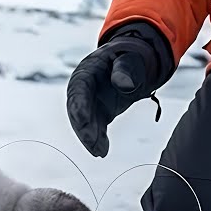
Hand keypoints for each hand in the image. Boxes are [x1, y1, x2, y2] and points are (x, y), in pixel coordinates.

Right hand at [66, 22, 170, 157]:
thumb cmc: (131, 58)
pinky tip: (103, 152)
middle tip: (92, 142)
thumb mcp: (131, 59)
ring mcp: (89, 102)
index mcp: (87, 71)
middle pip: (77, 109)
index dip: (79, 104)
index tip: (82, 119)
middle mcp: (82, 88)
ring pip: (83, 122)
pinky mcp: (97, 113)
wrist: (133, 63)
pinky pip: (94, 128)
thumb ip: (126, 69)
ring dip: (89, 138)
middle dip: (82, 126)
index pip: (79, 89)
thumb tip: (123, 84)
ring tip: (99, 151)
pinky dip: (97, 140)